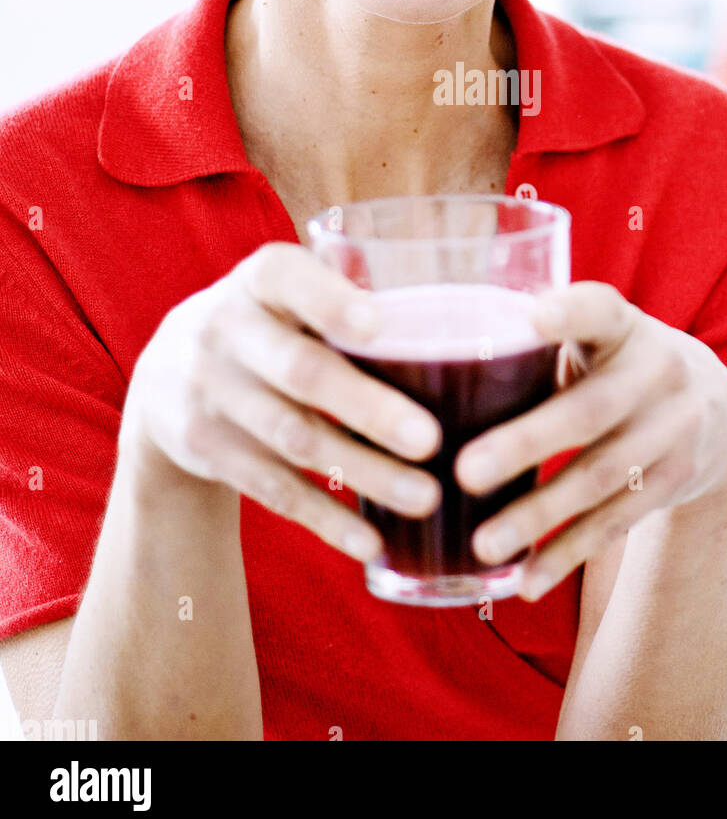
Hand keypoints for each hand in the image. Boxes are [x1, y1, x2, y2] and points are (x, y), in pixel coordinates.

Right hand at [119, 243, 441, 561]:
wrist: (165, 375)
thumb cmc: (273, 323)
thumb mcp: (290, 292)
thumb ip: (350, 295)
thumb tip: (469, 314)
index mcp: (259, 277)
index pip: (289, 280)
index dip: (331, 303)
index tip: (380, 325)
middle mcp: (224, 329)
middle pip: (301, 372)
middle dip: (367, 409)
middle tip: (431, 440)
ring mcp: (207, 392)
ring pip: (293, 440)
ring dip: (363, 473)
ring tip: (426, 498)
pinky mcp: (203, 449)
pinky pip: (271, 489)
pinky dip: (324, 518)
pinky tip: (371, 540)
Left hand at [454, 281, 726, 600]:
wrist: (713, 407)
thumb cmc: (611, 362)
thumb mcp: (593, 335)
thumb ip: (535, 341)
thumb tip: (432, 353)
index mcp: (623, 324)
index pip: (598, 309)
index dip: (568, 312)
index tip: (532, 318)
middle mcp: (657, 372)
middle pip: (589, 411)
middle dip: (526, 443)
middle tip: (464, 471)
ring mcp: (673, 430)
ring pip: (600, 478)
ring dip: (539, 514)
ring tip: (482, 544)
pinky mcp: (674, 481)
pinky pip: (615, 522)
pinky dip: (567, 553)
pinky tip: (525, 580)